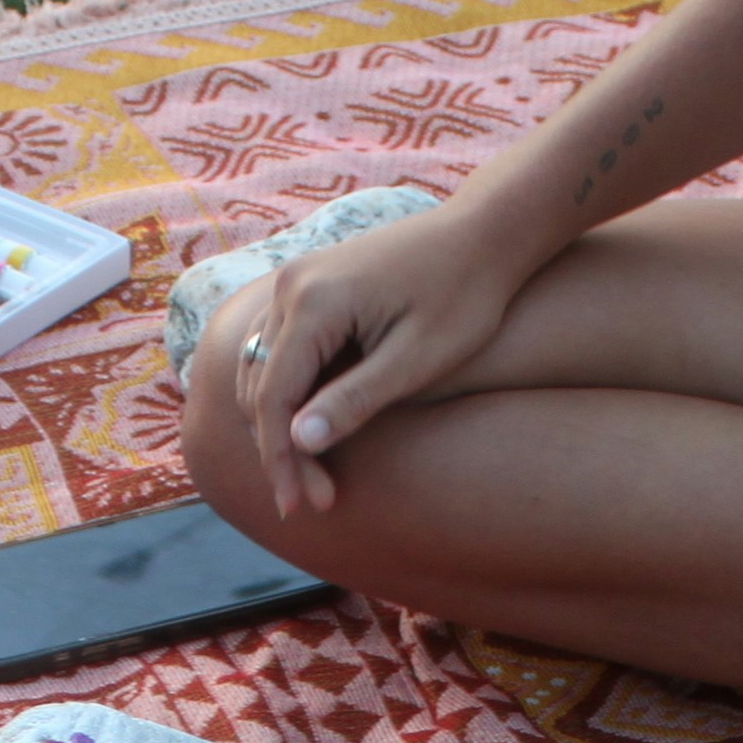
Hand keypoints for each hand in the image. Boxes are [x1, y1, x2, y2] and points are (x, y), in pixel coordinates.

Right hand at [212, 201, 542, 522]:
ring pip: (259, 371)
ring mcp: (293, 281)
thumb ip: (355, 400)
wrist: (483, 234)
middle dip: (281, 450)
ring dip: (279, 425)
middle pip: (260, 387)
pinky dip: (286, 394)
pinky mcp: (306, 286)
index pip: (274, 397)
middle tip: (315, 500)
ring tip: (314, 474)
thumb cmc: (463, 297)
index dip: (280, 459)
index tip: (298, 507)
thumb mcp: (416, 360)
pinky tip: (313, 428)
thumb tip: (298, 443)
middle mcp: (290, 285)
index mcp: (314, 301)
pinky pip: (276, 350)